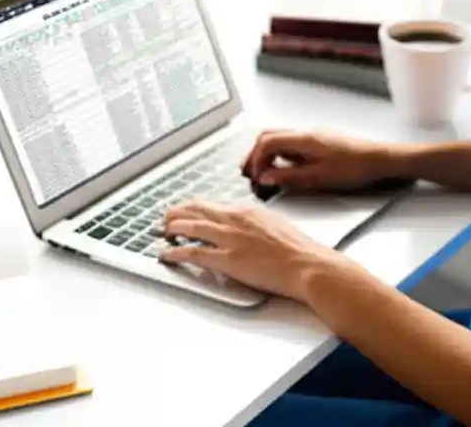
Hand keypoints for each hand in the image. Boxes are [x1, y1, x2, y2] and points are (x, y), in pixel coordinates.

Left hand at [160, 200, 364, 302]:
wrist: (308, 265)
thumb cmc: (300, 251)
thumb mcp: (277, 226)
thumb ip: (257, 224)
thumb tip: (248, 229)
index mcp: (249, 210)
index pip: (213, 204)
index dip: (195, 207)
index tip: (187, 209)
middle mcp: (236, 219)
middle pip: (197, 210)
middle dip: (178, 213)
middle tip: (166, 216)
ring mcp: (230, 239)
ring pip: (190, 227)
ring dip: (172, 228)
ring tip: (162, 231)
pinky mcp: (227, 260)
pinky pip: (193, 253)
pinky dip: (175, 252)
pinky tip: (165, 253)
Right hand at [240, 129, 400, 191]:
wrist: (380, 159)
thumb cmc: (355, 168)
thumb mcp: (318, 178)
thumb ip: (289, 177)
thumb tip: (266, 178)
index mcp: (303, 138)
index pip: (266, 142)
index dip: (255, 160)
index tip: (256, 177)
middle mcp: (305, 132)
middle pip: (268, 135)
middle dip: (255, 154)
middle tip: (249, 172)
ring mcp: (312, 135)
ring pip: (279, 138)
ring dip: (267, 153)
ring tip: (263, 172)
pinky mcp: (319, 141)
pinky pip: (291, 143)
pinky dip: (280, 154)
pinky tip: (283, 169)